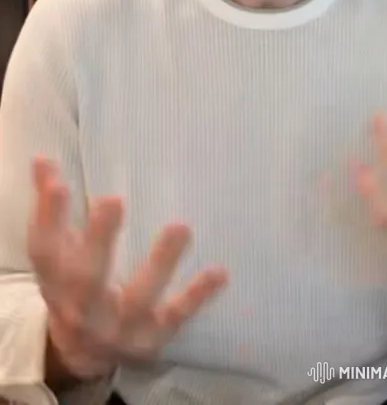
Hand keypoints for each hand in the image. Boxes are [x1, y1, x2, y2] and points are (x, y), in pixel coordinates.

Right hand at [28, 158, 228, 379]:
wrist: (83, 352)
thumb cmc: (72, 282)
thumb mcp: (56, 250)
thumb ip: (50, 204)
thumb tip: (42, 158)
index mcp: (56, 280)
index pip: (45, 249)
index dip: (49, 216)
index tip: (59, 183)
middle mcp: (82, 308)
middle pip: (87, 278)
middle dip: (100, 241)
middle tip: (113, 200)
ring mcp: (119, 327)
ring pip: (138, 298)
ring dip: (160, 263)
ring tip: (181, 226)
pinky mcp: (152, 338)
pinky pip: (175, 316)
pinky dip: (196, 295)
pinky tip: (220, 272)